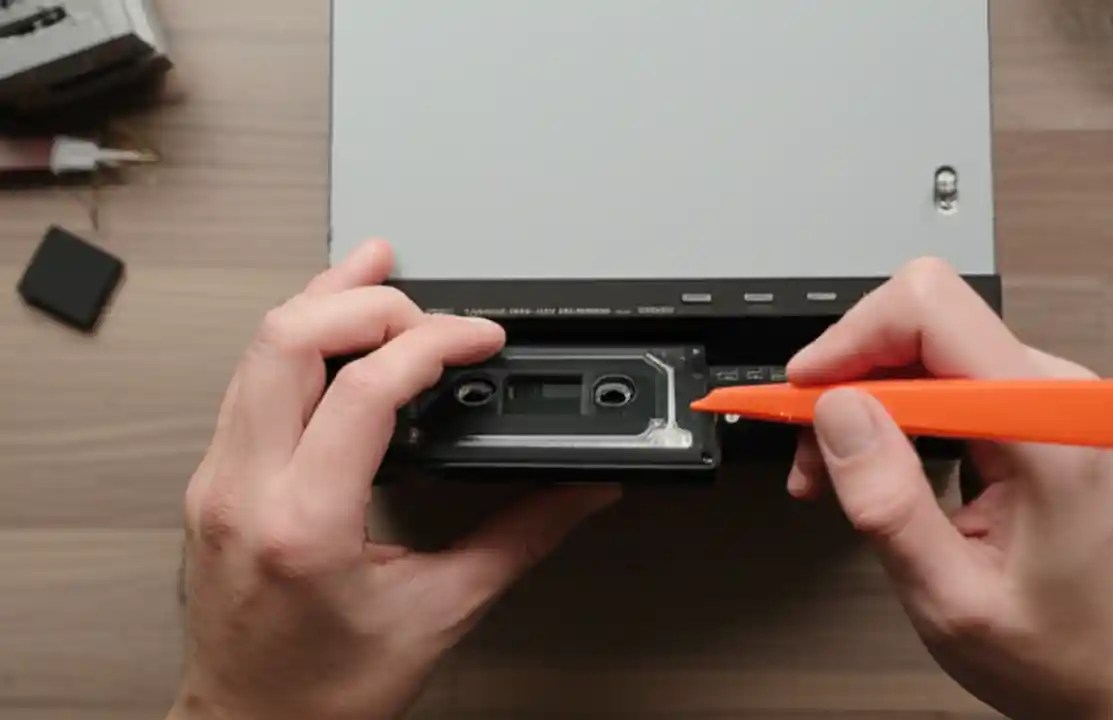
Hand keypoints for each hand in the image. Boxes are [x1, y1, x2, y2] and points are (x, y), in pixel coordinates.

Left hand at [169, 239, 619, 719]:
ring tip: (373, 273)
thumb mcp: (439, 613)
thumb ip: (521, 539)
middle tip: (427, 303)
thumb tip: (579, 494)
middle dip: (365, 300)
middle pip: (287, 340)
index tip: (479, 339)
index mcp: (304, 524)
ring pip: (255, 350)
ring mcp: (217, 482)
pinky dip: (294, 341)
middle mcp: (244, 490)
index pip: (363, 388)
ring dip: (319, 302)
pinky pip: (246, 382)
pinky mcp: (214, 482)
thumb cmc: (323, 695)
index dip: (432, 343)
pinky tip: (330, 331)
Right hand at [786, 259, 1112, 719]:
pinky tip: (873, 469)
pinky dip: (893, 417)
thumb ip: (890, 500)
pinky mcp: (1034, 418)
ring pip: (926, 353)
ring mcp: (1048, 403)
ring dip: (865, 404)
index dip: (851, 340)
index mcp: (1049, 428)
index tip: (800, 393)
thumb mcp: (950, 595)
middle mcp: (1057, 397)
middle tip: (808, 451)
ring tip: (831, 474)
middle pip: (923, 324)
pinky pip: (946, 384)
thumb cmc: (1056, 650)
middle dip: (849, 377)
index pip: (934, 312)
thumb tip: (837, 410)